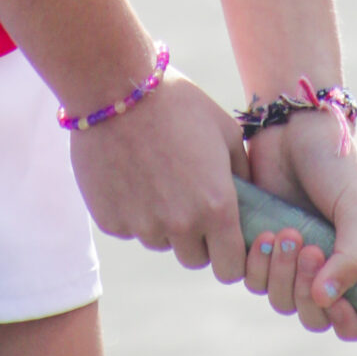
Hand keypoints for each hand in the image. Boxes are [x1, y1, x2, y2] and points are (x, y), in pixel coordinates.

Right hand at [69, 71, 248, 280]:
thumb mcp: (226, 132)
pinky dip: (132, 210)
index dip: (229, 254)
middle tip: (190, 201)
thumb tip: (247, 198)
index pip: (230, 266)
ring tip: (158, 177)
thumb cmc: (179, 104)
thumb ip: (241, 173)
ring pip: (159, 241)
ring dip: (162, 222)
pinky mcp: (110, 220)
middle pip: (193, 258)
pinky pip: (128, 227)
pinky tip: (131, 172)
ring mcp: (141, 226)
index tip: (224, 237)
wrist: (117, 88)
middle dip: (196, 238)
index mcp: (215, 207)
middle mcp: (179, 226)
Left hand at [240, 109, 356, 342]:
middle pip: (317, 317)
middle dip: (307, 292)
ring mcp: (292, 260)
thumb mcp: (356, 206)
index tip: (335, 303)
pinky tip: (264, 233)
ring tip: (285, 233)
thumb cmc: (333, 163)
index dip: (352, 324)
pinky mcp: (261, 247)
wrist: (291, 126)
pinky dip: (258, 266)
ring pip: (283, 302)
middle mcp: (327, 268)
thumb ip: (353, 256)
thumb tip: (326, 300)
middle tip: (307, 247)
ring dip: (282, 276)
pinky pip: (254, 281)